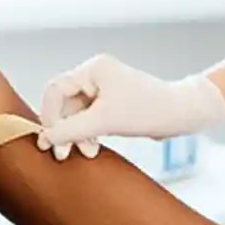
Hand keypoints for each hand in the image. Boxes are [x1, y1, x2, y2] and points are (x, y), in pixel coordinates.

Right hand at [37, 55, 224, 160]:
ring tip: (87, 153)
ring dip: (77, 135)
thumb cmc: (146, 111)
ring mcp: (104, 89)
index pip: (55, 90)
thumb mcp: (104, 122)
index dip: (49, 116)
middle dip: (64, 129)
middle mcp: (96, 75)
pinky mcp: (112, 103)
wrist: (180, 115)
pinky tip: (93, 148)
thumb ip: (71, 130)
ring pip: (76, 114)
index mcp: (93, 69)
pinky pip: (88, 118)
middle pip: (64, 103)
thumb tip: (45, 139)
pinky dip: (87, 134)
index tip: (50, 141)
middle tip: (63, 154)